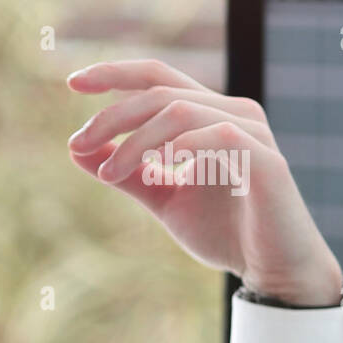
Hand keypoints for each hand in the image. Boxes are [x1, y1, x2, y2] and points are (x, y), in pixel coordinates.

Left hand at [66, 59, 342, 305]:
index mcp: (206, 116)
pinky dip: (180, 147)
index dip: (115, 73)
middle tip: (77, 145)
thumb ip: (125, 173)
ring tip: (108, 174)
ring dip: (135, 141)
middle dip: (111, 117)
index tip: (72, 81)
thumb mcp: (161, 197)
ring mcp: (252, 134)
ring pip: (180, 112)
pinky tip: (155, 169)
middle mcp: (232, 113)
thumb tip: (76, 150)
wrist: (270, 269)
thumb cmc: (222, 230)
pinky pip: (219, 137)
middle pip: (159, 94)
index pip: (157, 78)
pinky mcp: (266, 162)